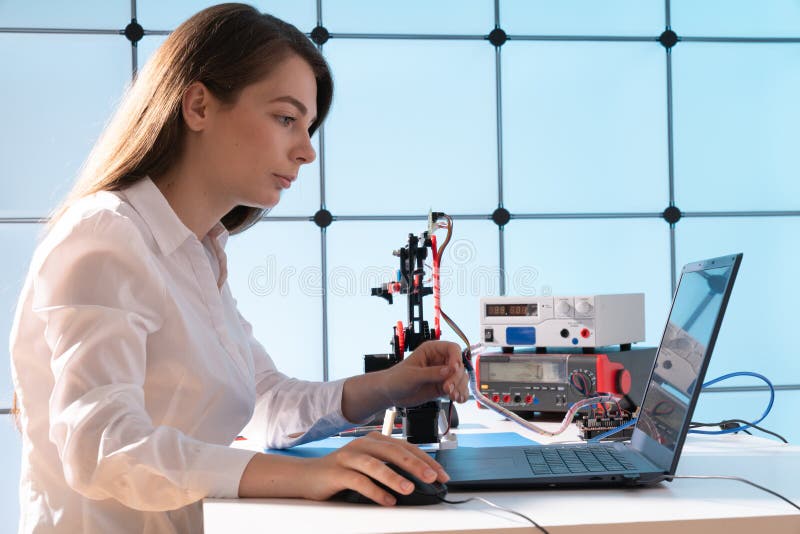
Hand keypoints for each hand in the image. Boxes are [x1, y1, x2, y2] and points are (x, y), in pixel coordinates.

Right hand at [299, 432, 448, 504]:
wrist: (308, 476)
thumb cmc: (343, 471)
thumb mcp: (369, 464)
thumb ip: (390, 466)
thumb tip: (419, 480)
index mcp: (375, 440)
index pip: (406, 447)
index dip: (426, 460)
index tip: (441, 474)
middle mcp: (363, 444)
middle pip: (394, 452)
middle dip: (416, 465)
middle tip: (432, 478)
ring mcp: (349, 456)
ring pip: (376, 465)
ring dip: (395, 477)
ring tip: (410, 489)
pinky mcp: (337, 472)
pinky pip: (359, 481)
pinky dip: (375, 491)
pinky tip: (387, 501)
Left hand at [383, 340, 468, 407]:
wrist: (390, 394)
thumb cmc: (396, 379)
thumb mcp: (413, 375)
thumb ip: (432, 373)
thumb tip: (450, 371)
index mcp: (432, 350)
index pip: (452, 348)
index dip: (456, 358)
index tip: (454, 369)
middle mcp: (440, 360)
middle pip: (459, 365)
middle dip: (456, 378)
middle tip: (448, 388)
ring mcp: (442, 374)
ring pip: (460, 378)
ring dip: (460, 387)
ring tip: (453, 396)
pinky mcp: (442, 387)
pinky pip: (457, 389)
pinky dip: (460, 394)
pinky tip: (458, 399)